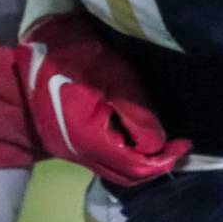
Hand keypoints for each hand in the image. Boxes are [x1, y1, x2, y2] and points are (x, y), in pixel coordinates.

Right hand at [15, 12, 190, 185]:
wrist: (37, 46)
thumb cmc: (79, 56)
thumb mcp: (115, 79)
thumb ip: (138, 116)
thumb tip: (160, 145)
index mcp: (87, 141)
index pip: (133, 166)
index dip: (163, 160)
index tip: (185, 145)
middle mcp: (75, 154)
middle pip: (123, 175)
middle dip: (153, 165)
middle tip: (176, 148)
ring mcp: (66, 149)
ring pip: (111, 168)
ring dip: (137, 159)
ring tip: (161, 143)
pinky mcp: (63, 139)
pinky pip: (100, 158)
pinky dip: (121, 152)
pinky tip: (134, 136)